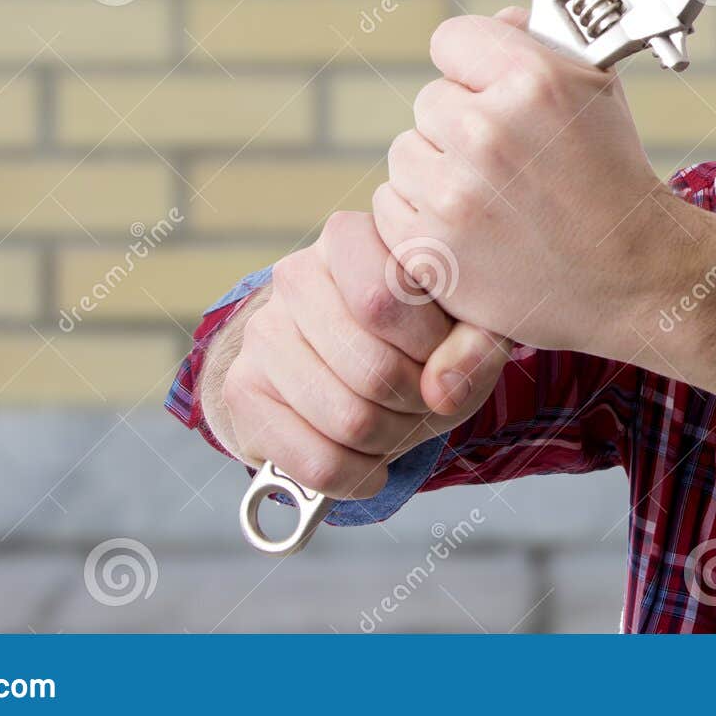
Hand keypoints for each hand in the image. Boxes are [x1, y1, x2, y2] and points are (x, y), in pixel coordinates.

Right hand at [222, 211, 511, 499]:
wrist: (356, 360)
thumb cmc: (419, 334)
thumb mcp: (463, 328)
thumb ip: (474, 347)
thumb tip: (444, 389)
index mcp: (350, 239)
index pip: (385, 301)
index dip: (430, 348)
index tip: (443, 356)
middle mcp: (294, 276)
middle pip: (372, 370)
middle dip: (418, 404)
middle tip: (427, 401)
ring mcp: (261, 333)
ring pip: (347, 420)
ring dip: (393, 442)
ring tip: (399, 424)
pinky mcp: (241, 391)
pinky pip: (315, 462)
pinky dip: (358, 477)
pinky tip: (370, 462)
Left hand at [373, 8, 671, 355]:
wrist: (633, 277)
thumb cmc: (612, 181)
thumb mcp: (594, 92)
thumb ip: (538, 45)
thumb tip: (497, 20)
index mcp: (533, 81)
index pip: (451, 40)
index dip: (472, 67)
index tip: (492, 92)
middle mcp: (488, 131)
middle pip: (430, 102)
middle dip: (461, 127)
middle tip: (509, 162)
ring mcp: (454, 193)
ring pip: (406, 153)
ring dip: (438, 172)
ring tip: (494, 199)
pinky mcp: (430, 248)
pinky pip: (390, 205)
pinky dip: (421, 218)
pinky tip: (473, 229)